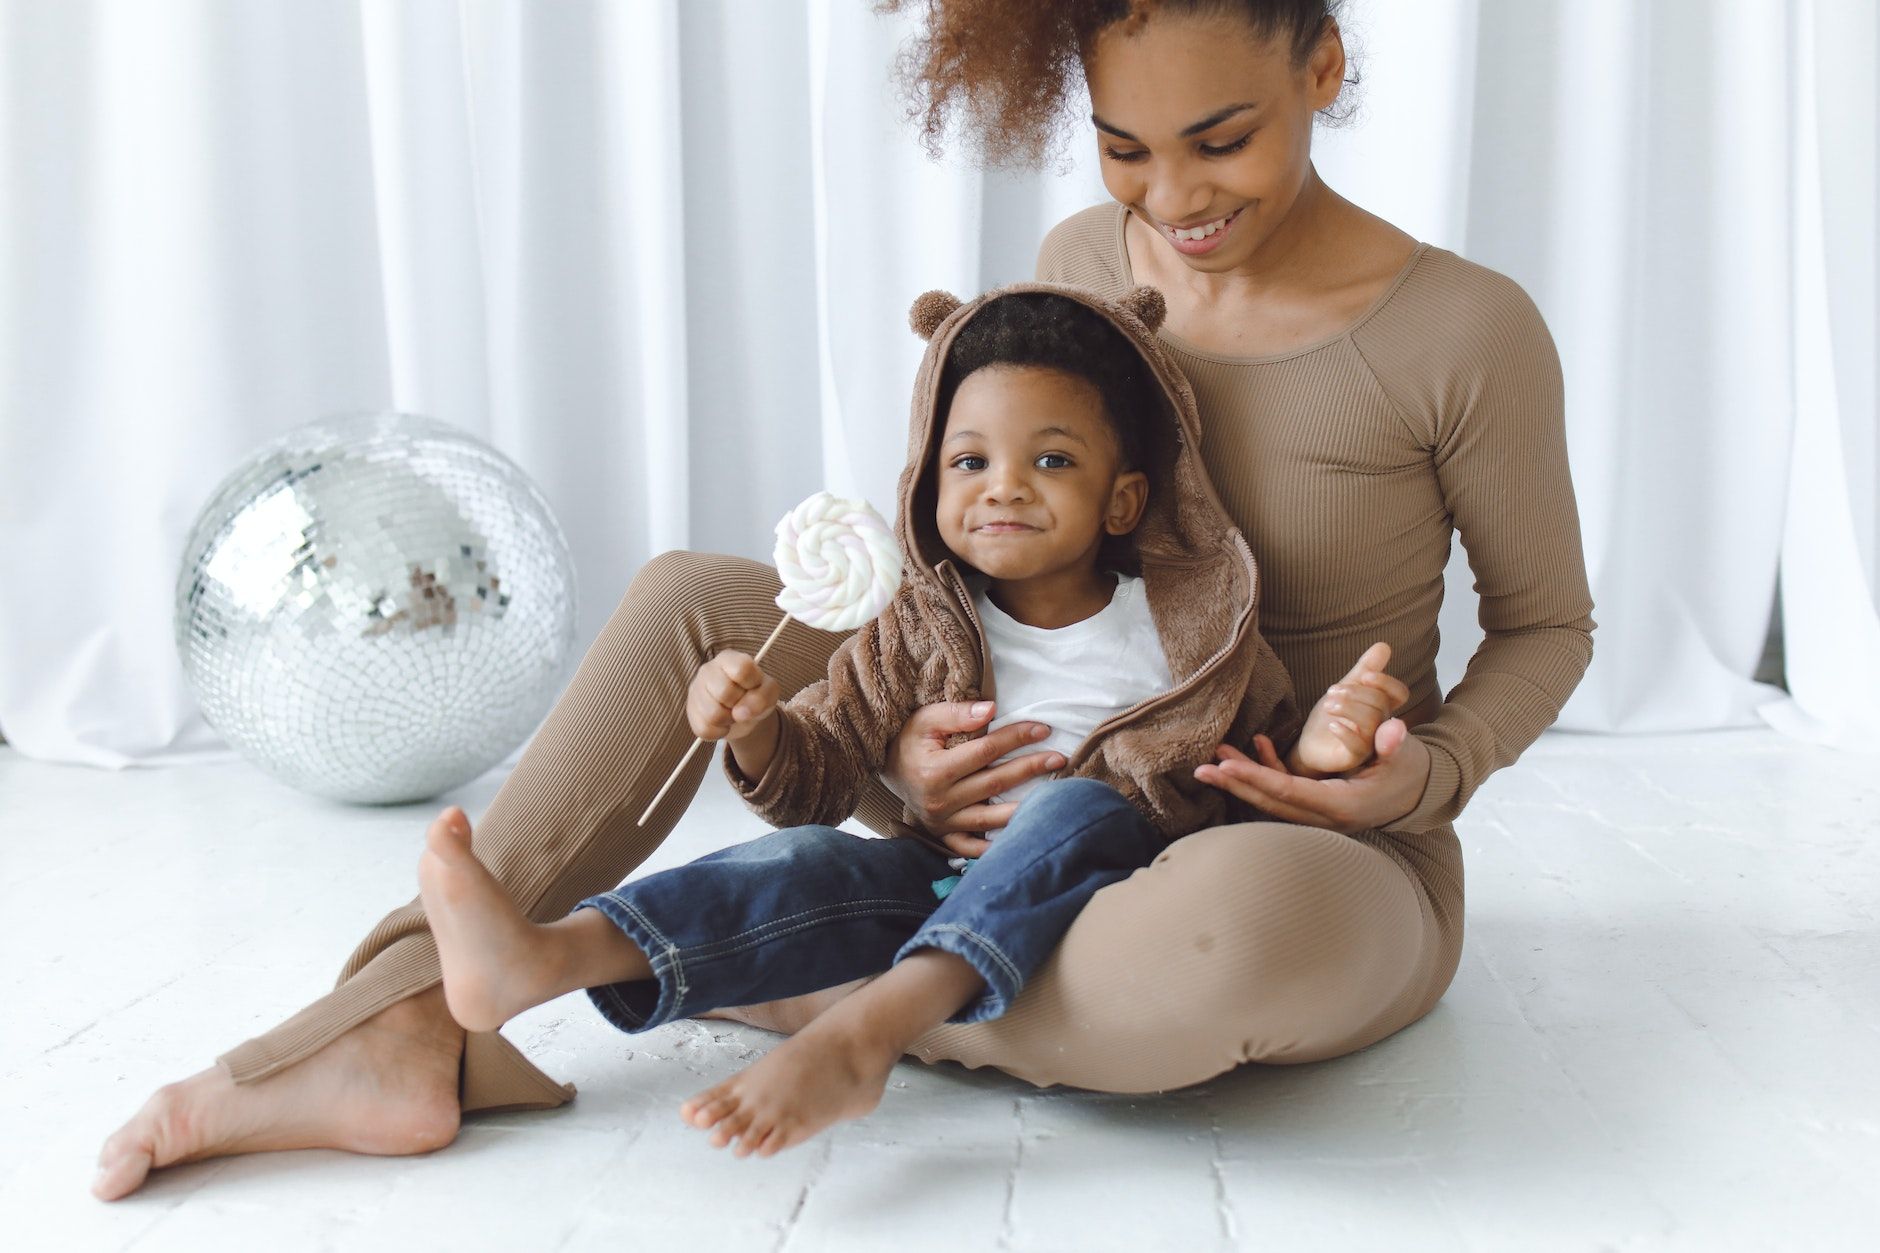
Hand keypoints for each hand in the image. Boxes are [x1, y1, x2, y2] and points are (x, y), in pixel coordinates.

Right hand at [688, 650, 779, 742]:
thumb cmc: (754, 695)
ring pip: (713, 714)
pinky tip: (723, 722)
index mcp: (729, 658)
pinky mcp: (690, 711)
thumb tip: (741, 713)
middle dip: (739, 703)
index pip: (741, 669)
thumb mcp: (768, 692)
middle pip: (725, 692)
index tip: (753, 687)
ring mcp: (695, 690)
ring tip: (732, 713)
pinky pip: (705, 729)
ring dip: (729, 720)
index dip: (751, 684)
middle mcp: (708, 670)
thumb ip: (762, 697)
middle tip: (741, 702)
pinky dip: (719, 731)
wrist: (741, 712)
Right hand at [882, 700, 1064, 858]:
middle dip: (1030, 769)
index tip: (1042, 729)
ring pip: (990, 819)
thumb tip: (991, 709)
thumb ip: (957, 714)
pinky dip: (993, 848)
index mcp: (934, 770)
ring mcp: (942, 823)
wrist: (886, 768)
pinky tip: (1020, 839)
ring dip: (1023, 809)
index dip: (1016, 739)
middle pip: (994, 783)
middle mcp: (939, 801)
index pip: (985, 752)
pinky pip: (971, 848)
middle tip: (1060, 758)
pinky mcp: (944, 836)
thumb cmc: (909, 740)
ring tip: (1053, 799)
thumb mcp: (925, 720)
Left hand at [1194, 720, 1430, 835]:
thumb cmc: (1411, 770)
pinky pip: (1285, 792)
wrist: (1421, 791)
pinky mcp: (1317, 805)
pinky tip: (1258, 746)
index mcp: (1343, 806)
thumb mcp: (1406, 756)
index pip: (1290, 794)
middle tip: (1200, 770)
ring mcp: (1319, 815)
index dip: (1256, 779)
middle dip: (1236, 785)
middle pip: (1271, 803)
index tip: (1226, 767)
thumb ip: (1395, 744)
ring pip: (1273, 800)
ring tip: (1216, 759)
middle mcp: (1325, 817)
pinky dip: (1268, 772)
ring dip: (1244, 779)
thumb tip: (1395, 732)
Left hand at [1288, 642, 1411, 777]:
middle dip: (1357, 694)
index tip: (1364, 676)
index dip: (1386, 683)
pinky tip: (1332, 725)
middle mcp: (1380, 726)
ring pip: (1371, 723)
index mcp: (1382, 707)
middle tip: (1332, 691)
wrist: (1311, 744)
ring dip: (1349, 708)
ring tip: (1328, 704)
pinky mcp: (1354, 759)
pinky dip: (1345, 732)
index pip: (1399, 694)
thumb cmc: (1332, 716)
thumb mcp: (1346, 688)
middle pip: (1381, 705)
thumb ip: (1364, 669)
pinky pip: (1358, 746)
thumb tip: (1384, 645)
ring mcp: (1370, 744)